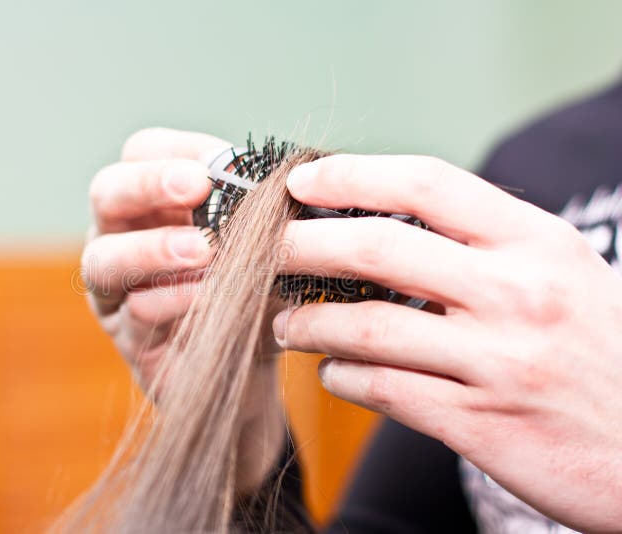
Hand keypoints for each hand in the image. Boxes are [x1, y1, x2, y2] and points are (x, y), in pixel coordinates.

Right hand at [82, 128, 284, 491]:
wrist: (248, 365)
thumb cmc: (250, 289)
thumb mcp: (260, 244)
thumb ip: (258, 212)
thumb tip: (279, 179)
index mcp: (151, 202)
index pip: (142, 153)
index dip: (179, 149)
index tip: (226, 160)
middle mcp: (119, 237)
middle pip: (106, 192)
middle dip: (149, 183)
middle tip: (197, 185)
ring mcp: (115, 290)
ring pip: (105, 259)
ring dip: (156, 248)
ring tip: (205, 250)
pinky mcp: (128, 338)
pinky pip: (137, 313)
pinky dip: (174, 301)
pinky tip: (209, 297)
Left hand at [273, 155, 621, 531]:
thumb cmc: (603, 352)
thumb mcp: (564, 275)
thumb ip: (486, 247)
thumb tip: (389, 226)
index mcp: (536, 244)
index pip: (427, 184)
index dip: (353, 175)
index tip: (302, 181)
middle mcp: (516, 294)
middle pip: (378, 248)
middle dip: (303, 244)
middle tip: (264, 249)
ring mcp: (496, 361)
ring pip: (367, 327)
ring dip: (309, 322)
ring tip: (285, 323)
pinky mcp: (480, 423)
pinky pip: (384, 390)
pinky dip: (343, 377)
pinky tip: (332, 372)